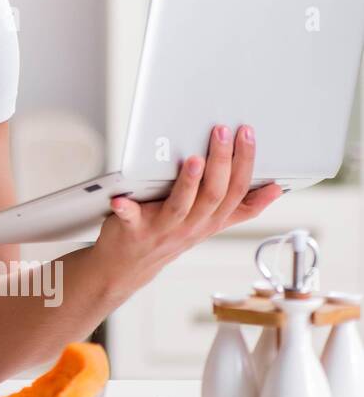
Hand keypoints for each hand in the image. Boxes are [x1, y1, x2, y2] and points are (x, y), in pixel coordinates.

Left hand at [90, 124, 283, 295]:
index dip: (245, 163)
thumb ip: (241, 207)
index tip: (247, 135)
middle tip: (222, 133)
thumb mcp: (211, 224)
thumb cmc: (170, 235)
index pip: (237, 190)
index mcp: (211, 220)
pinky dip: (126, 209)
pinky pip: (131, 219)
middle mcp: (192, 225)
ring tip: (193, 160)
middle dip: (221, 162)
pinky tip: (121, 198)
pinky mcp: (133, 230)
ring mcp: (163, 229)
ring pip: (182, 206)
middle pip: (214, 194)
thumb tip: (275, 189)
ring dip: (188, 183)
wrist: (130, 264)